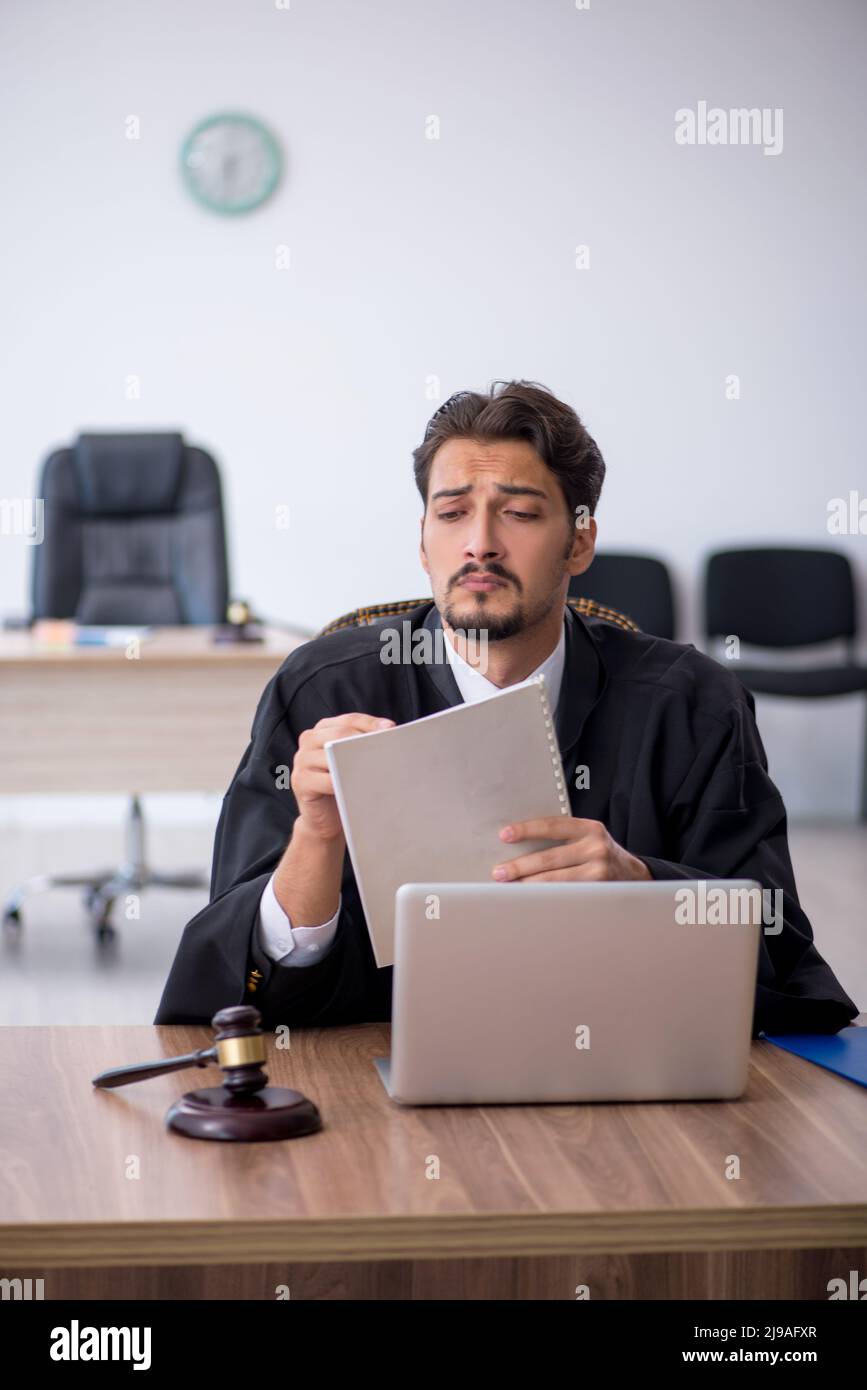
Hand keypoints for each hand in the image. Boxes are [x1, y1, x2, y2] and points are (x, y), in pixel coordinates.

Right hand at [291, 713, 394, 840]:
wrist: (323, 817)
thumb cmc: (342, 785)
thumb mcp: (351, 761)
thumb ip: (362, 747)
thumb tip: (388, 738)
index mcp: (323, 729)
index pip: (348, 719)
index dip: (370, 723)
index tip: (390, 728)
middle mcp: (309, 740)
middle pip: (339, 733)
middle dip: (365, 740)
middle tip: (386, 748)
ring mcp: (302, 760)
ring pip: (331, 755)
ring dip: (356, 762)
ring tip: (377, 768)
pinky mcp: (300, 781)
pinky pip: (325, 780)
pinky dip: (343, 783)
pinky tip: (359, 787)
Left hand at [491, 817, 652, 882]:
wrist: (634, 876)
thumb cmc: (600, 854)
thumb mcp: (588, 838)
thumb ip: (564, 838)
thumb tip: (519, 845)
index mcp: (590, 828)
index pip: (553, 826)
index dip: (527, 830)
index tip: (504, 835)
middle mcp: (596, 848)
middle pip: (549, 858)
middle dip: (520, 866)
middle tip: (499, 872)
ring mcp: (599, 872)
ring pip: (555, 881)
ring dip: (528, 885)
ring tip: (509, 887)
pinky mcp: (597, 893)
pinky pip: (565, 895)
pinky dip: (544, 897)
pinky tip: (530, 898)